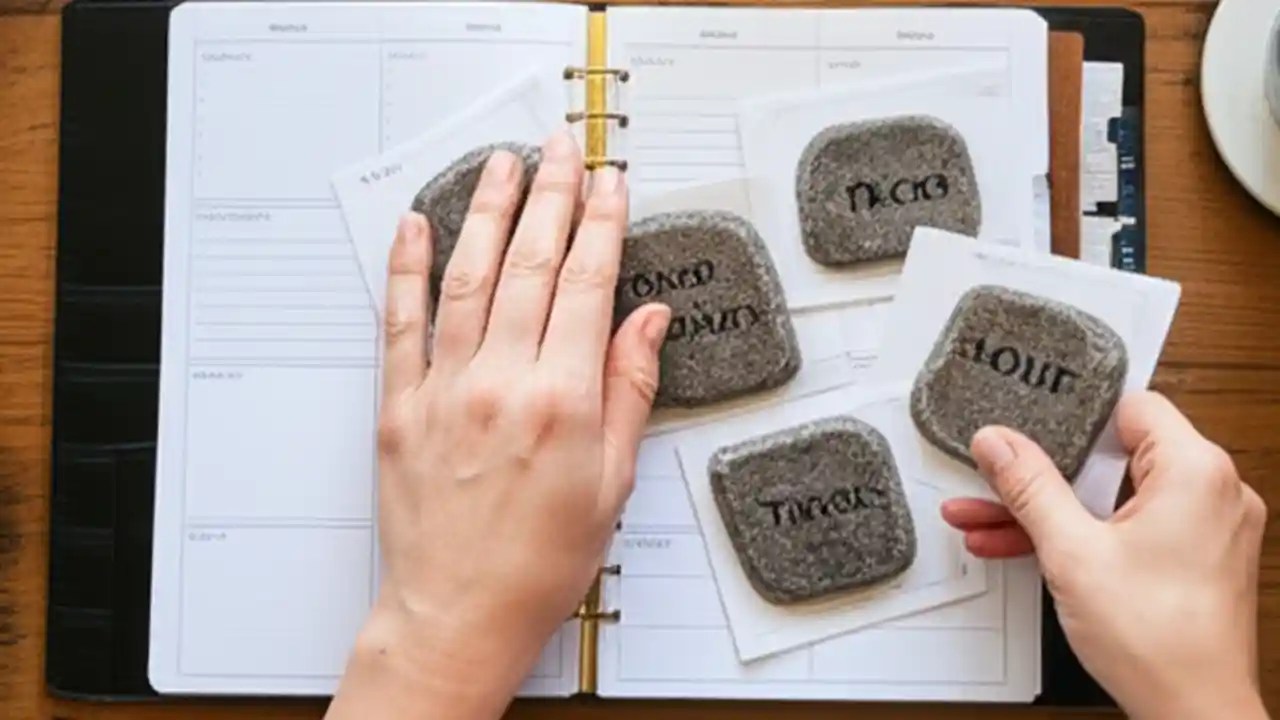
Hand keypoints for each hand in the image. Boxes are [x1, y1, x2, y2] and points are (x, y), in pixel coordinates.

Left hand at [327, 130, 669, 719]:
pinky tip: (417, 227)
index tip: (611, 183)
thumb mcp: (612, 482)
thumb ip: (629, 390)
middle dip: (552, 197)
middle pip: (532, 265)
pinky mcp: (399, 405)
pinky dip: (407, 268)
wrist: (459, 613)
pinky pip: (401, 321)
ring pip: (469, 277)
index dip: (603, 224)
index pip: (590, 285)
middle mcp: (503, 383)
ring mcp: (445, 390)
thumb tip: (646, 321)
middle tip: (561, 150)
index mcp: (564, 402)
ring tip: (502, 167)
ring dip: (489, 213)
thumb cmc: (540, 562)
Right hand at [942, 391, 1267, 719]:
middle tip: (999, 478)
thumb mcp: (1070, 552)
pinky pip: (1132, 526)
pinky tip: (1028, 546)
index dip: (1076, 415)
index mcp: (1195, 472)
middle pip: (1115, 456)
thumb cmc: (1159, 642)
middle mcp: (1214, 492)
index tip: (1031, 424)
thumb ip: (1029, 487)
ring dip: (1055, 509)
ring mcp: (1209, 526)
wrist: (1194, 713)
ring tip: (993, 520)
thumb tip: (998, 442)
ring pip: (1116, 496)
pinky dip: (1086, 533)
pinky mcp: (1198, 556)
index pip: (1131, 407)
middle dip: (1047, 474)